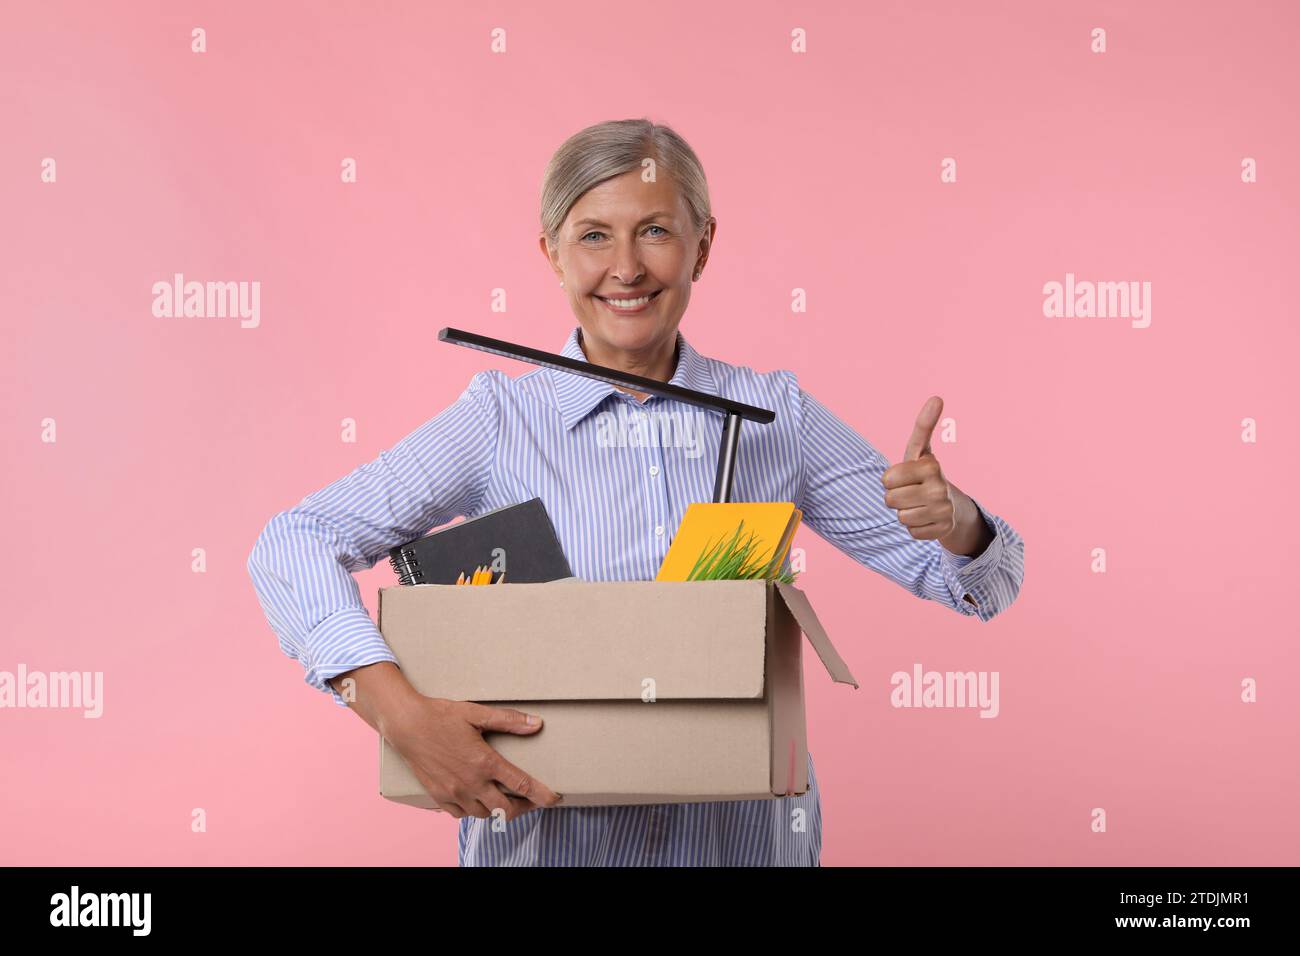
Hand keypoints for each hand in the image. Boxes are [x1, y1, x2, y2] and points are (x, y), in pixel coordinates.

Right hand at [382, 694, 562, 820]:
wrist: (406, 725)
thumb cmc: (441, 716)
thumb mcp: (477, 713)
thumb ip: (509, 720)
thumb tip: (536, 723)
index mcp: (485, 762)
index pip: (522, 785)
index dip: (542, 795)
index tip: (554, 799)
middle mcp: (471, 783)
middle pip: (506, 809)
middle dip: (524, 808)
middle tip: (532, 801)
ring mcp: (454, 792)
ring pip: (484, 815)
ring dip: (499, 811)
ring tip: (507, 801)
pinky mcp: (439, 796)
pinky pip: (461, 814)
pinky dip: (474, 811)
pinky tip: (478, 801)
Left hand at [881, 395, 957, 540]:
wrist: (950, 504)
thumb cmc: (925, 473)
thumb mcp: (920, 450)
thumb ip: (924, 425)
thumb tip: (937, 397)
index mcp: (931, 466)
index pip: (887, 479)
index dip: (891, 479)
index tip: (904, 476)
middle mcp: (940, 488)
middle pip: (891, 500)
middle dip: (895, 497)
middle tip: (911, 491)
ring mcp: (943, 511)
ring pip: (901, 517)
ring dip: (905, 512)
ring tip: (918, 504)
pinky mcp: (942, 531)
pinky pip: (912, 532)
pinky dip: (915, 527)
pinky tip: (926, 518)